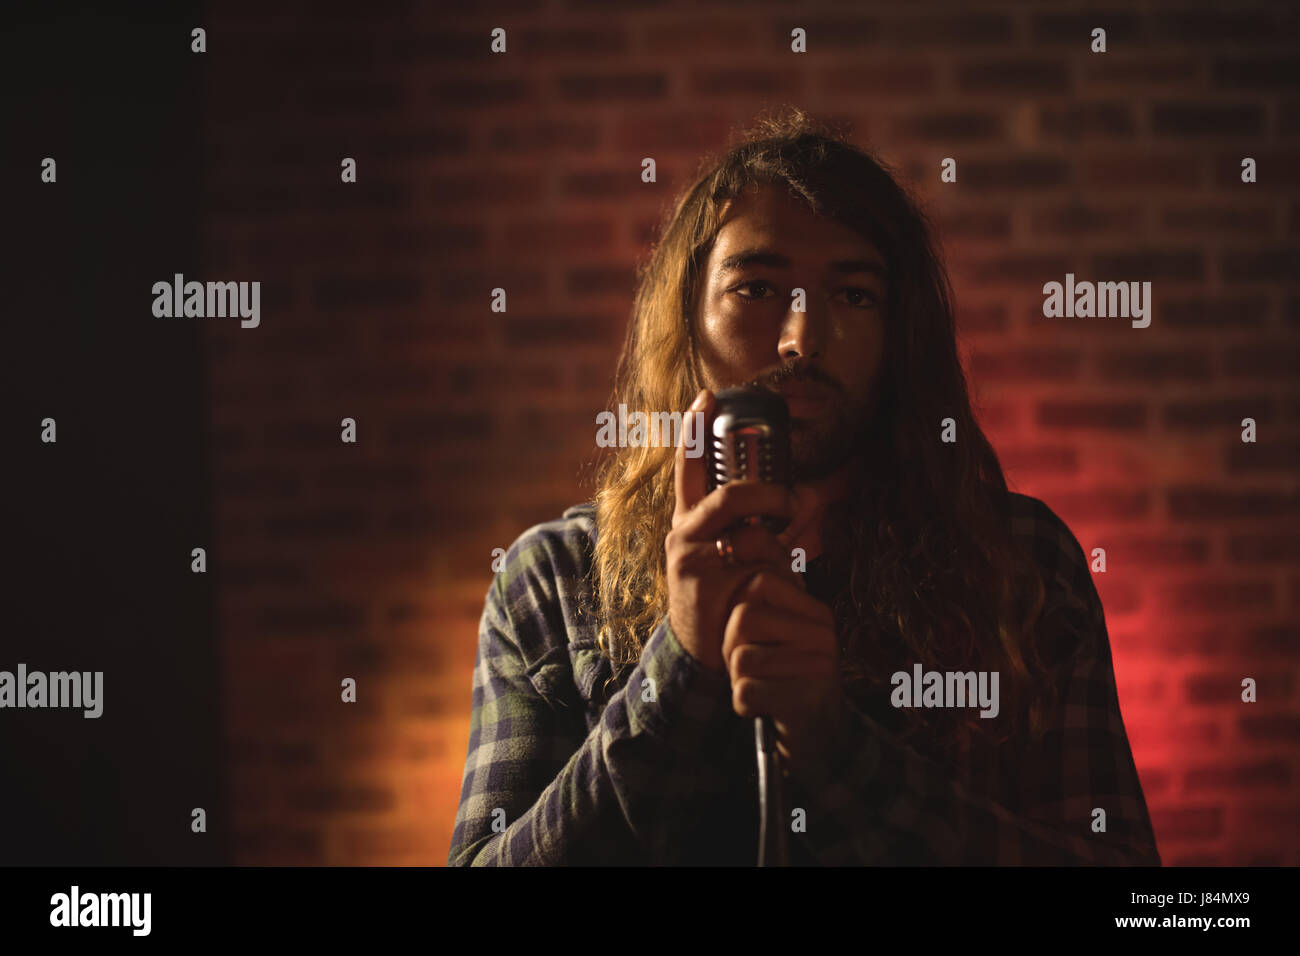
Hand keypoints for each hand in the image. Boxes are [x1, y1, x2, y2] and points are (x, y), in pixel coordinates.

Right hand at [666, 389, 819, 673]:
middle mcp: (684, 533)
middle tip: (792, 503)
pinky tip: (778, 589)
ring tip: (789, 562)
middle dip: (768, 496)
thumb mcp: (747, 555)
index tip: (708, 396)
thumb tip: (824, 495)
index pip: (688, 466)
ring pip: (748, 536)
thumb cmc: (726, 595)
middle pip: (728, 497)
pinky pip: (753, 570)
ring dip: (779, 549)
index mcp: (690, 518)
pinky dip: (776, 577)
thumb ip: (781, 525)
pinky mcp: (702, 586)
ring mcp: (689, 559)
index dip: (695, 430)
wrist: (701, 653)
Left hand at [723, 568, 844, 772]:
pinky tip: (766, 707)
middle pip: (743, 618)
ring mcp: (818, 667)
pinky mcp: (804, 701)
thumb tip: (729, 546)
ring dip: (740, 679)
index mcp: (816, 611)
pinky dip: (745, 704)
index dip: (737, 611)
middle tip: (754, 667)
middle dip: (733, 647)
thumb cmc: (784, 677)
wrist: (817, 735)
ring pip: (741, 658)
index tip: (750, 636)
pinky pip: (745, 693)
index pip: (757, 581)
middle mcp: (823, 633)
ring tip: (765, 685)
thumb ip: (759, 601)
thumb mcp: (776, 633)